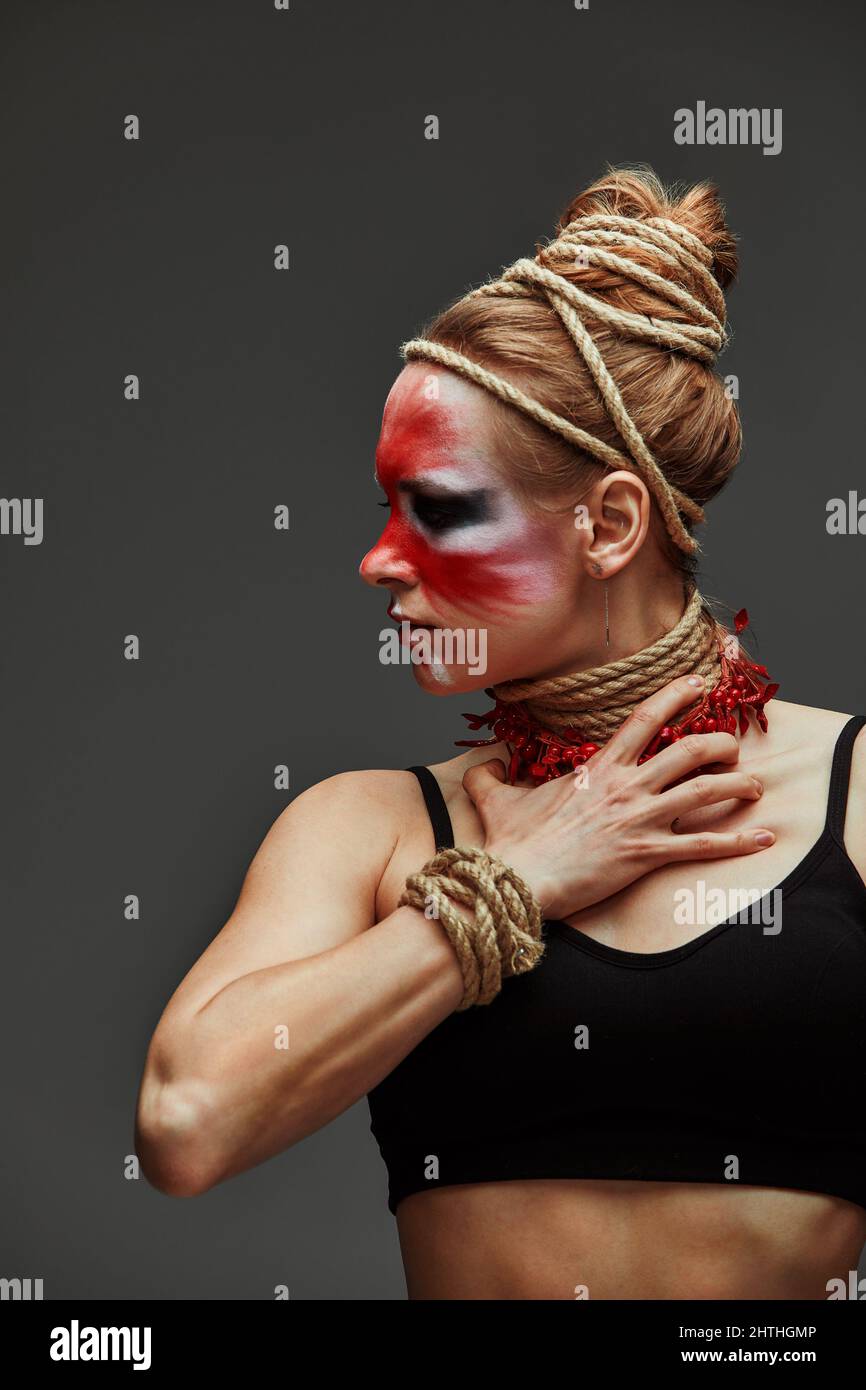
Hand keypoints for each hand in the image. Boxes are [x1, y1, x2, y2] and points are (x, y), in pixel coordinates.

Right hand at [461, 674, 774, 920]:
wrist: (516, 880)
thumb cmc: (510, 843)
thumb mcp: (496, 801)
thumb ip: (489, 776)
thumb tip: (482, 764)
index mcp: (597, 769)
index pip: (644, 719)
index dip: (674, 696)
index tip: (697, 683)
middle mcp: (625, 787)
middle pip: (688, 750)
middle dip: (720, 743)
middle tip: (733, 747)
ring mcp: (639, 820)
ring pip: (705, 791)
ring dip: (737, 785)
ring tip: (755, 786)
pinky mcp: (646, 855)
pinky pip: (703, 845)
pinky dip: (739, 842)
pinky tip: (764, 838)